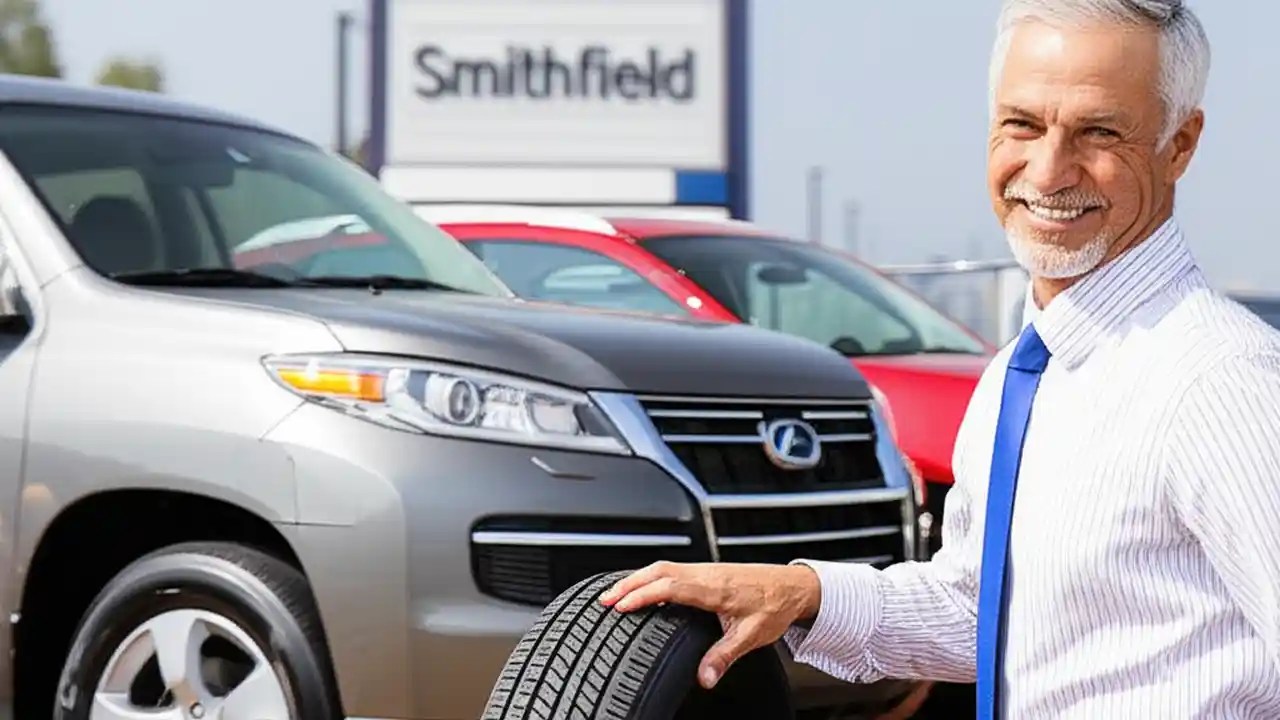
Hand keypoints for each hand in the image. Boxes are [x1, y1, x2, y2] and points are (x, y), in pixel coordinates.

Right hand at [598, 561, 821, 689]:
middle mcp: (706, 574)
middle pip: (658, 571)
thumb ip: (724, 657)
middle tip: (604, 600)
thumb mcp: (751, 636)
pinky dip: (651, 576)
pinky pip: (672, 568)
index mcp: (714, 588)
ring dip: (637, 578)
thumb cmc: (773, 606)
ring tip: (614, 594)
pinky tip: (643, 587)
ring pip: (663, 566)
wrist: (792, 586)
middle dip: (629, 584)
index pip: (670, 586)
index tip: (620, 606)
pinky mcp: (706, 571)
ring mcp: (705, 569)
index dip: (643, 595)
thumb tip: (704, 678)